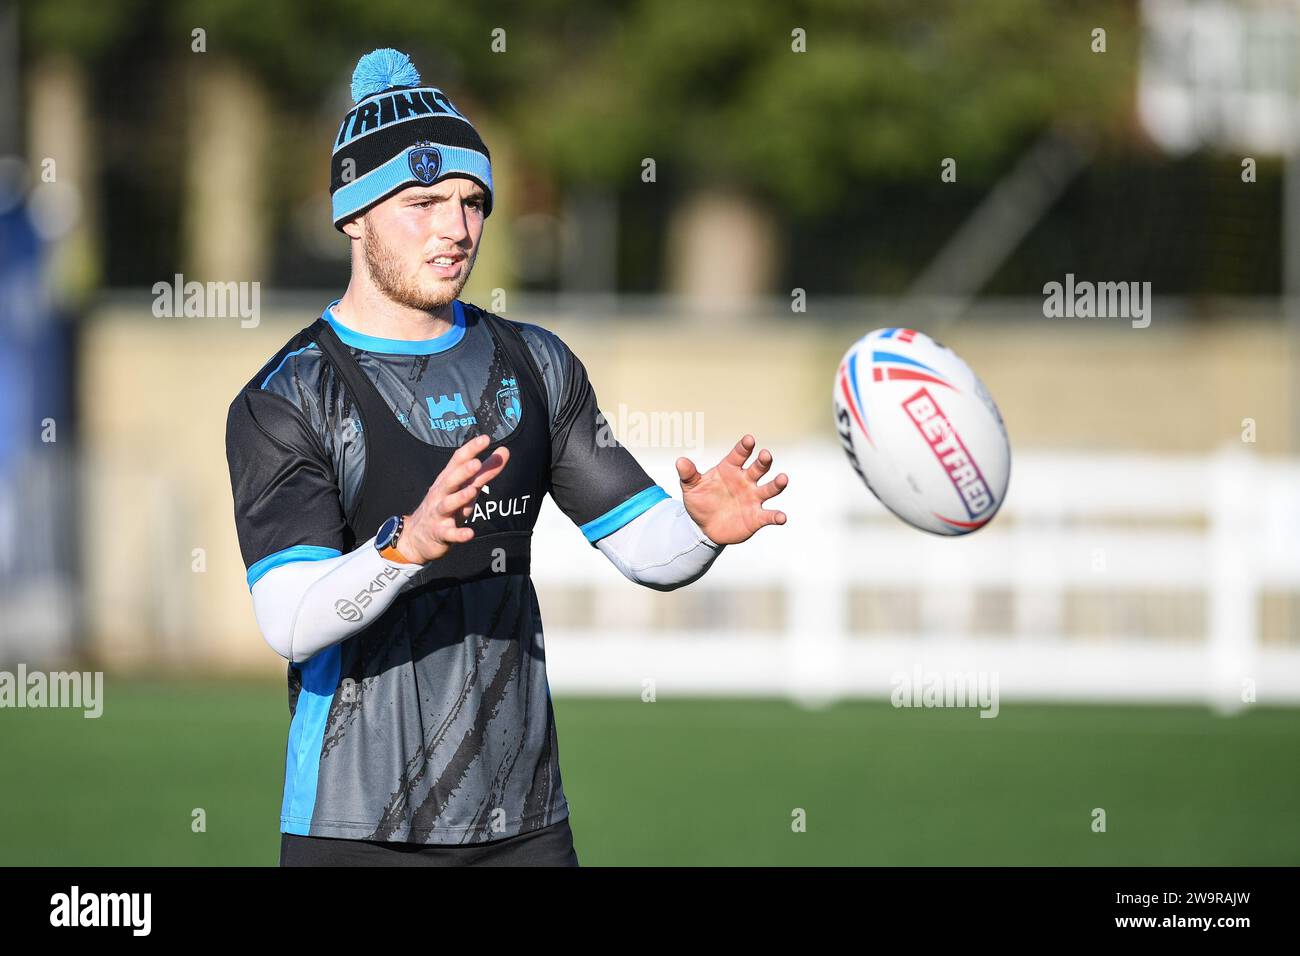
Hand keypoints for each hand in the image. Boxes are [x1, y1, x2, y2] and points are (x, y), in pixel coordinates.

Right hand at [399, 434, 509, 563]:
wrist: (417, 537)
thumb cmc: (447, 506)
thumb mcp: (467, 487)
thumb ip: (486, 471)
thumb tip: (505, 451)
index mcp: (448, 479)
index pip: (457, 461)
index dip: (471, 450)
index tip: (486, 438)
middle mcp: (441, 494)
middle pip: (450, 480)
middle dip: (462, 472)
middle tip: (476, 463)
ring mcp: (439, 514)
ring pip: (447, 504)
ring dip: (458, 498)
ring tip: (471, 492)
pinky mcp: (440, 533)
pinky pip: (449, 534)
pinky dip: (459, 534)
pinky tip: (469, 534)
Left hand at [676, 434, 787, 545]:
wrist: (704, 527)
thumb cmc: (700, 502)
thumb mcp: (691, 488)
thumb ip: (688, 475)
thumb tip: (680, 461)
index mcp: (730, 469)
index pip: (739, 454)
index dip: (745, 447)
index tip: (749, 440)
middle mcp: (746, 481)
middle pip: (759, 468)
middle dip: (764, 461)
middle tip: (765, 455)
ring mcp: (753, 498)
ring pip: (769, 488)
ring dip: (777, 484)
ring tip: (783, 479)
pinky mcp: (756, 517)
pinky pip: (768, 516)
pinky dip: (776, 516)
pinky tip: (782, 517)